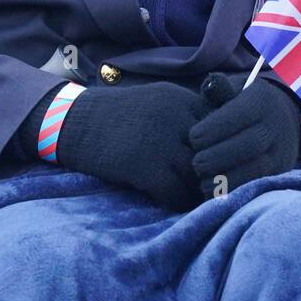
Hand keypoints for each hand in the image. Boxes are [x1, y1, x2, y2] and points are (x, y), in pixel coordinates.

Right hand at [51, 82, 212, 211]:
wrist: (75, 122)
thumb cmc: (121, 117)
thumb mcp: (161, 102)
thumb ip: (190, 116)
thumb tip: (223, 146)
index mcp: (185, 99)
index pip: (224, 130)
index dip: (221, 152)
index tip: (217, 166)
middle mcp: (178, 115)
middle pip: (215, 155)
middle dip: (213, 174)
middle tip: (206, 187)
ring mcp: (162, 139)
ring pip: (198, 177)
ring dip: (195, 191)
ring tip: (188, 195)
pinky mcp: (144, 164)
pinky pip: (176, 193)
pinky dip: (176, 202)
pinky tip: (168, 199)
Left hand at [188, 73, 300, 196]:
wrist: (282, 118)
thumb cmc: (244, 103)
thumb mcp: (235, 89)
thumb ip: (219, 89)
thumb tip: (208, 87)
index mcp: (263, 100)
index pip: (240, 114)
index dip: (215, 128)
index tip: (193, 138)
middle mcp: (276, 125)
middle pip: (250, 144)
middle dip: (219, 156)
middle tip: (196, 164)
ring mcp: (282, 151)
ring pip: (258, 169)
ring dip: (227, 179)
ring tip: (203, 182)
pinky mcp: (280, 172)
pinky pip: (259, 185)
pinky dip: (236, 192)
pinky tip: (215, 193)